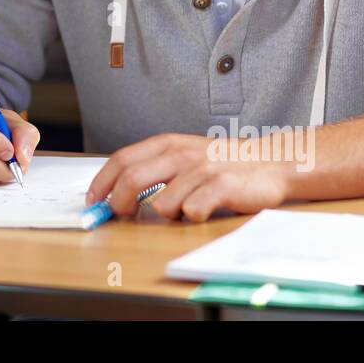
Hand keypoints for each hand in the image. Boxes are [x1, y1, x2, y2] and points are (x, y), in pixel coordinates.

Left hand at [85, 133, 292, 222]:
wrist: (270, 161)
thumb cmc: (222, 163)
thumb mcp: (185, 155)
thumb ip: (156, 167)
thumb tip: (117, 191)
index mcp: (167, 144)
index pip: (122, 159)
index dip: (101, 182)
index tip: (92, 200)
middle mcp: (181, 153)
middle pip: (131, 179)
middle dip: (119, 202)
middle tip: (121, 214)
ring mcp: (201, 169)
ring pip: (162, 204)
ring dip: (165, 215)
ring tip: (182, 210)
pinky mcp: (221, 185)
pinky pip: (192, 212)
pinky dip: (191, 218)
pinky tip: (203, 211)